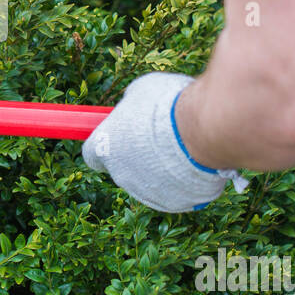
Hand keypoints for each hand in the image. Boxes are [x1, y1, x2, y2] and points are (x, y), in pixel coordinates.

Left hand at [82, 72, 246, 212]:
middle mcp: (121, 176)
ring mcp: (148, 193)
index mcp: (105, 147)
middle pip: (124, 168)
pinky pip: (178, 191)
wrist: (202, 130)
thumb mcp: (141, 91)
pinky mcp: (176, 204)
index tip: (120, 134)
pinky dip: (185, 180)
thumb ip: (131, 105)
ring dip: (163, 168)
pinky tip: (198, 160)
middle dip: (139, 155)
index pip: (92, 153)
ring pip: (152, 182)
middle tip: (162, 135)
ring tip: (185, 145)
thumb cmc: (167, 104)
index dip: (107, 143)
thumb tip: (134, 107)